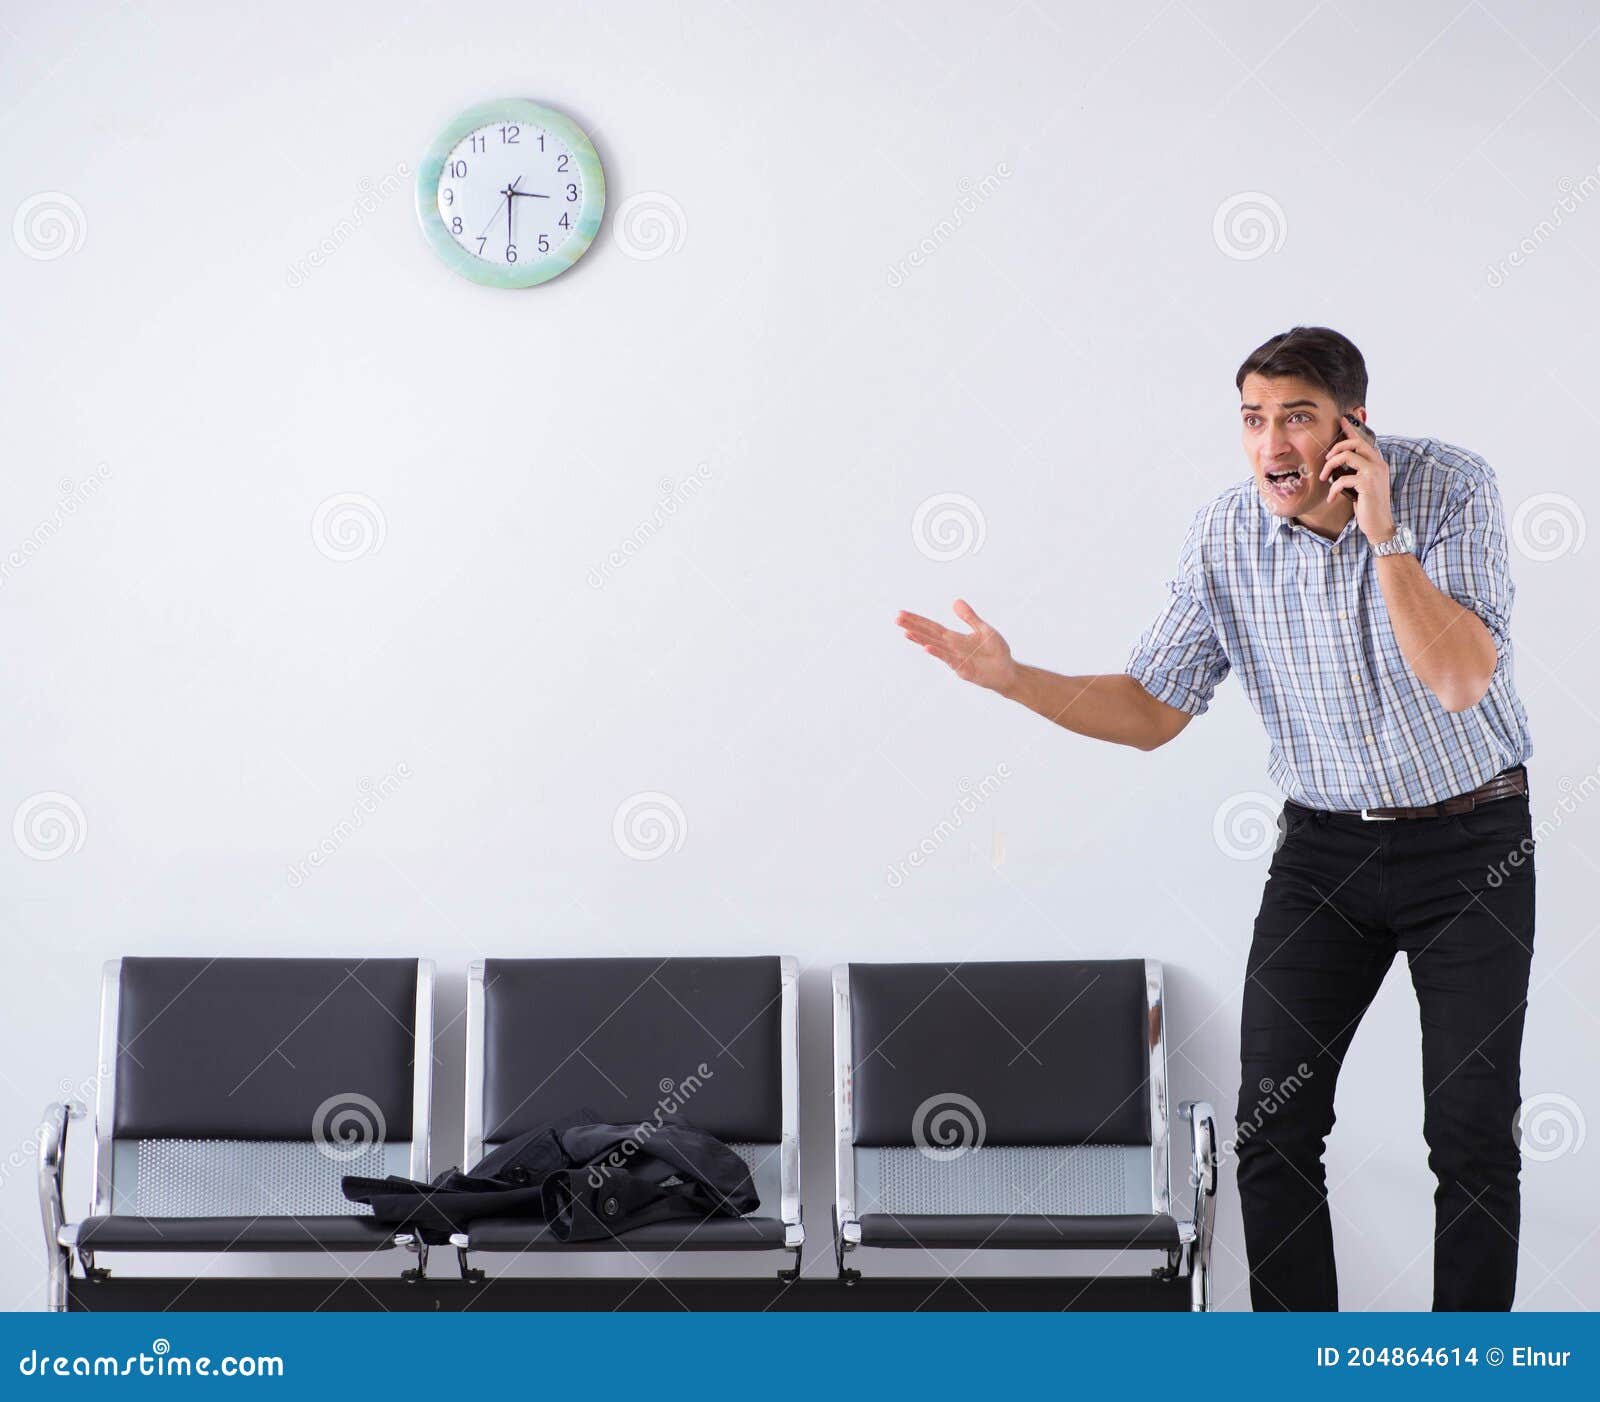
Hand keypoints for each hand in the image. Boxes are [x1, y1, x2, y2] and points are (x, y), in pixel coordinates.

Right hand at [896, 600, 1018, 693]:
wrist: (1008, 671)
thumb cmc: (996, 652)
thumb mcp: (984, 629)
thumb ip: (969, 617)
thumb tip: (955, 601)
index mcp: (955, 638)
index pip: (932, 627)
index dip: (917, 620)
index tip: (902, 614)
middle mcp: (952, 648)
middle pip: (928, 635)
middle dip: (913, 627)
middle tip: (896, 619)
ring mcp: (956, 659)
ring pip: (935, 646)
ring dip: (920, 639)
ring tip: (906, 631)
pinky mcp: (963, 669)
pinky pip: (948, 659)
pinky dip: (938, 652)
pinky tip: (927, 647)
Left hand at [1320, 411, 1395, 541]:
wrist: (1379, 525)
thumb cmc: (1368, 506)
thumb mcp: (1362, 485)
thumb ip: (1356, 472)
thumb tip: (1338, 464)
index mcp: (1378, 463)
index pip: (1364, 441)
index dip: (1352, 430)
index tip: (1341, 420)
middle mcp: (1378, 465)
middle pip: (1355, 444)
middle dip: (1336, 448)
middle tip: (1326, 461)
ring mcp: (1374, 474)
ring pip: (1347, 457)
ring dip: (1330, 467)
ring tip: (1323, 478)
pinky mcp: (1367, 485)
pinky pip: (1343, 479)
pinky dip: (1333, 489)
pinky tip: (1330, 498)